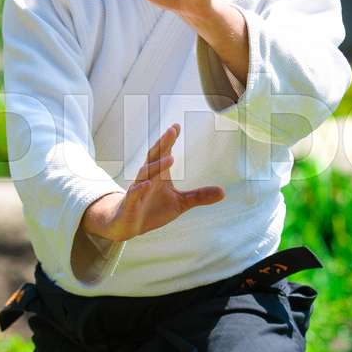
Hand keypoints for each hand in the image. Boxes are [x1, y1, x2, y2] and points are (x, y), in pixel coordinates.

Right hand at [81, 124, 223, 242]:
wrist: (128, 225)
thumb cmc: (153, 209)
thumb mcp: (180, 203)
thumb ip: (199, 196)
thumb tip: (223, 192)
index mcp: (158, 174)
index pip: (163, 153)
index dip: (169, 140)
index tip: (176, 126)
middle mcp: (147, 178)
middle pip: (154, 157)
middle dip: (162, 144)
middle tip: (171, 130)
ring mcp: (138, 190)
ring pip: (145, 174)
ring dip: (157, 165)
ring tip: (171, 157)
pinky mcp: (131, 203)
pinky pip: (135, 194)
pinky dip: (140, 188)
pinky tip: (148, 184)